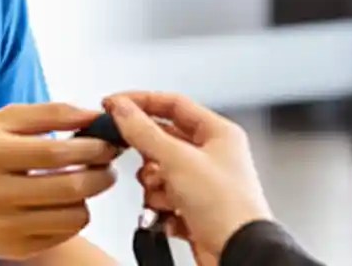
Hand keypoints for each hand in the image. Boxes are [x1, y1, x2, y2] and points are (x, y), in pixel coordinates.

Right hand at [0, 102, 118, 259]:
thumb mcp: (4, 121)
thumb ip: (50, 113)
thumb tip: (93, 115)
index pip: (55, 153)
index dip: (91, 148)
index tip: (108, 142)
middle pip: (68, 187)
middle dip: (100, 175)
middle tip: (108, 166)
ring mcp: (4, 226)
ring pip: (72, 216)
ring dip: (89, 198)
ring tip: (85, 184)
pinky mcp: (14, 248)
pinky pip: (63, 234)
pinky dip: (73, 217)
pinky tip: (62, 203)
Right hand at [106, 92, 272, 258]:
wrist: (238, 254)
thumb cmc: (228, 208)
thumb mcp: (178, 160)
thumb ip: (144, 132)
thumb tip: (121, 108)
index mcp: (219, 134)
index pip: (173, 104)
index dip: (141, 102)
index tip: (113, 105)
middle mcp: (213, 156)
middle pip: (164, 140)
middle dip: (147, 154)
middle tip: (137, 158)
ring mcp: (204, 185)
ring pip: (160, 172)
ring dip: (154, 186)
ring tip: (163, 195)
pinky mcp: (195, 210)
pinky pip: (163, 199)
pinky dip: (161, 207)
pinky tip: (171, 215)